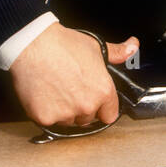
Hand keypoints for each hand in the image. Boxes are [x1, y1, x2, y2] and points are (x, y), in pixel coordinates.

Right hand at [8, 23, 137, 128]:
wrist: (33, 44)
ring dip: (64, 112)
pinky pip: (48, 121)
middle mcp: (86, 105)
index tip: (95, 103)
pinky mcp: (45, 117)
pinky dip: (45, 111)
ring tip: (57, 89)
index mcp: (103, 91)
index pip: (110, 115)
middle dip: (81, 108)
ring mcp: (65, 113)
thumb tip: (132, 46)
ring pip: (68, 121)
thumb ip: (117, 52)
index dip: (102, 108)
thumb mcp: (96, 46)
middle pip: (88, 118)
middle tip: (71, 89)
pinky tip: (44, 94)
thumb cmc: (62, 44)